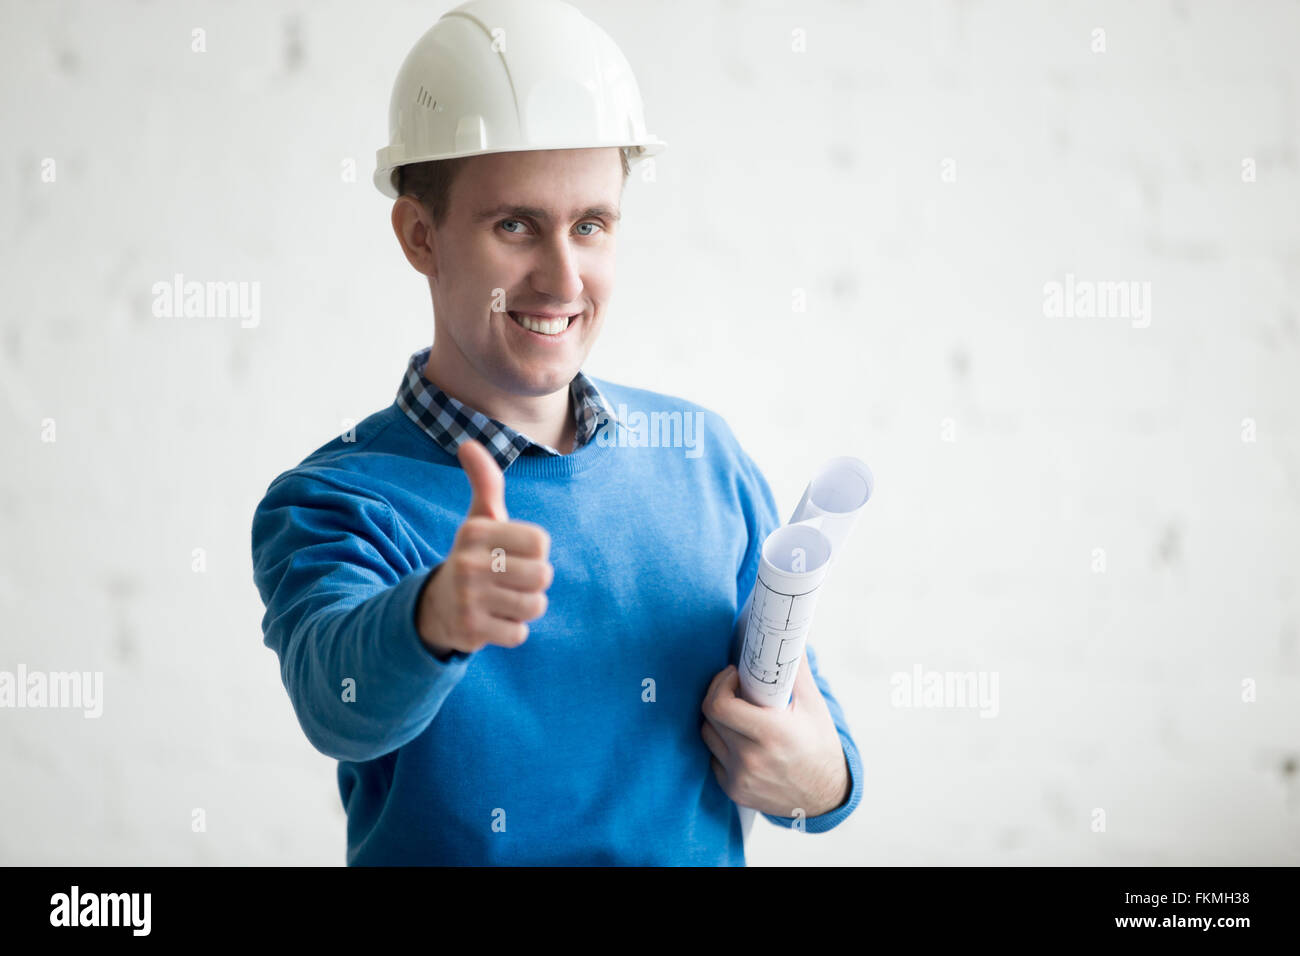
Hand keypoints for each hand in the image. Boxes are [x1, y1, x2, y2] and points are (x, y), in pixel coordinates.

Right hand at [416, 438, 553, 657]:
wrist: (435, 606)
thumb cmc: (473, 557)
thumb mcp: (479, 519)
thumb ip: (485, 482)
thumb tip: (467, 444)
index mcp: (476, 531)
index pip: (541, 543)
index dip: (535, 552)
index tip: (513, 554)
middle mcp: (468, 562)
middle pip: (542, 576)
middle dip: (533, 582)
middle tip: (509, 581)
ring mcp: (467, 598)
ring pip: (534, 606)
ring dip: (525, 608)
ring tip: (503, 600)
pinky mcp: (470, 630)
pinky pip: (519, 634)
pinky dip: (512, 631)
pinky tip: (493, 620)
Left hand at [700, 655, 849, 818]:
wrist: (826, 795)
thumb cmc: (820, 745)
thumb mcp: (813, 705)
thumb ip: (797, 669)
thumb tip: (792, 636)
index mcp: (771, 734)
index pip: (719, 705)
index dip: (720, 684)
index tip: (734, 675)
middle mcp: (752, 759)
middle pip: (710, 717)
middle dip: (719, 695)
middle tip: (735, 688)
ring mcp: (740, 778)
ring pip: (708, 736)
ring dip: (718, 720)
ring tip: (738, 712)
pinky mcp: (734, 791)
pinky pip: (713, 758)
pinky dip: (722, 744)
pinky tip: (740, 739)